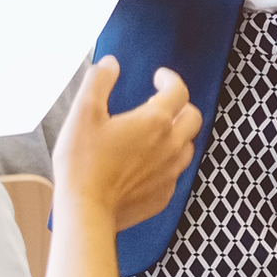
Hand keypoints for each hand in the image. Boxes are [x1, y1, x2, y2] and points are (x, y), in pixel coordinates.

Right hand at [50, 57, 203, 230]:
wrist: (86, 212)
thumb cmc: (83, 163)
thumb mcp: (83, 113)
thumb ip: (98, 81)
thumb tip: (110, 64)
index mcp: (155, 121)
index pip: (178, 91)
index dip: (170, 79)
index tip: (159, 78)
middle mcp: (170, 146)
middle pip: (193, 117)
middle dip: (181, 105)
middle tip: (161, 104)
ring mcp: (169, 173)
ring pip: (188, 146)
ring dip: (178, 134)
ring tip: (157, 133)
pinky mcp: (162, 195)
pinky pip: (175, 173)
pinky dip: (167, 162)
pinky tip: (148, 163)